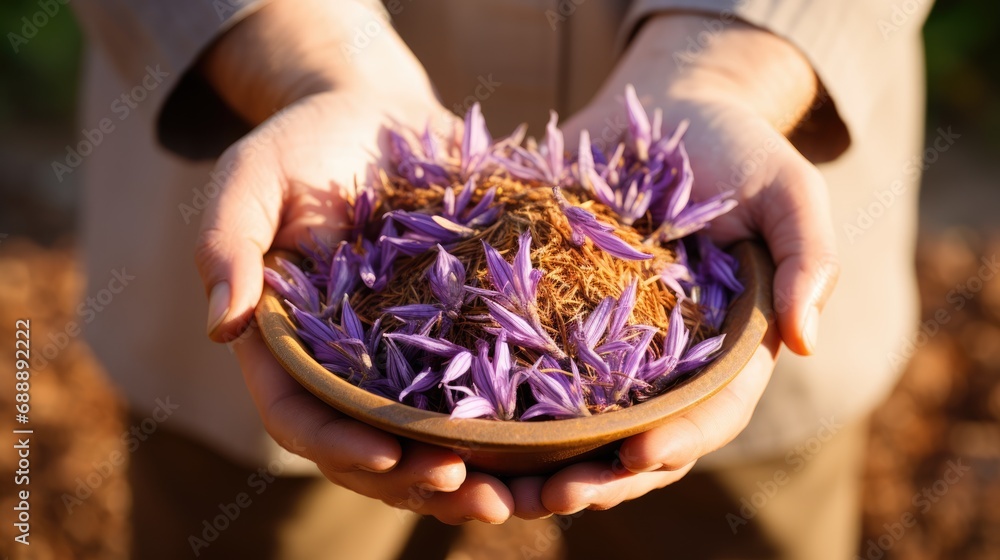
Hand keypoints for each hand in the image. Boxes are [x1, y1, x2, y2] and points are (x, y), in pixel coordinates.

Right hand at [194, 0, 513, 523]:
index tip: (385, 455)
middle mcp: (345, 365)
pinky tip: (562, 438)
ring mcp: (404, 356)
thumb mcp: (254, 178)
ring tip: (527, 493)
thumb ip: (228, 244)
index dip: (338, 443)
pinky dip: (516, 424)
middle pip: (371, 446)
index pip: (299, 414)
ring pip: (432, 438)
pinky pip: (485, 390)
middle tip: (475, 494)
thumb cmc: (304, 142)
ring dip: (475, 474)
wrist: (379, 114)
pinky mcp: (460, 334)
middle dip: (418, 481)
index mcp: (288, 344)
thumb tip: (220, 325)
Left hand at [513, 13, 839, 516]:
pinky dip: (504, 408)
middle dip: (603, 477)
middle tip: (558, 497)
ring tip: (503, 488)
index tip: (641, 452)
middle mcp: (666, 361)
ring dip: (545, 465)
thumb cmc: (737, 149)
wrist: (666, 108)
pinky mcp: (556, 316)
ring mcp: (607, 344)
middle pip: (639, 441)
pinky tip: (463, 429)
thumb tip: (806, 342)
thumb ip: (809, 259)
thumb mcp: (787, 192)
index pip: (710, 412)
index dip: (681, 438)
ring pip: (580, 426)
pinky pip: (529, 370)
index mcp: (727, 349)